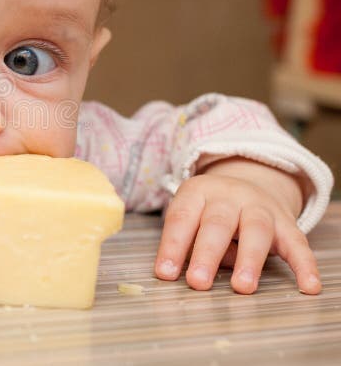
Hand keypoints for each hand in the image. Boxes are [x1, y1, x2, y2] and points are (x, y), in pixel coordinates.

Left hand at [154, 157, 320, 294]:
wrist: (248, 185)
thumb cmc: (208, 212)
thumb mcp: (191, 216)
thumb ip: (190, 241)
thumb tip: (196, 270)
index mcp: (197, 192)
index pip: (181, 219)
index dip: (172, 246)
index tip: (165, 274)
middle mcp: (229, 195)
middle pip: (217, 223)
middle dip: (207, 254)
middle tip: (197, 282)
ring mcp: (260, 207)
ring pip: (256, 230)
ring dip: (249, 260)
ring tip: (242, 287)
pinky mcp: (286, 222)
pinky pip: (297, 243)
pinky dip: (304, 265)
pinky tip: (307, 286)